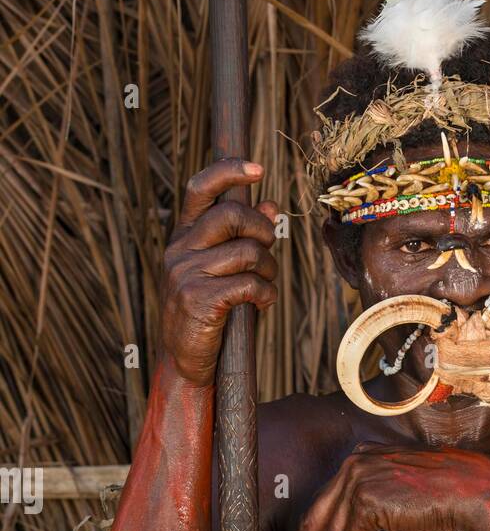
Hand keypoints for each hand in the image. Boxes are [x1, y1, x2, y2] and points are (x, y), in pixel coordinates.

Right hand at [160, 159, 278, 386]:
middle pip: (232, 215)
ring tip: (266, 284)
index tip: (258, 169)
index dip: (230, 172)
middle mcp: (180, 250)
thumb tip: (269, 204)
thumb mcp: (223, 271)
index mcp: (183, 237)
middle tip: (269, 251)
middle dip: (263, 231)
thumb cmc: (209, 314)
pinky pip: (248, 284)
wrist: (185, 361)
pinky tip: (263, 304)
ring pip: (247, 252)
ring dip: (269, 269)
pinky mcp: (199, 300)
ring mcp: (186, 274)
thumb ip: (242, 237)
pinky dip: (266, 294)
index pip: (201, 188)